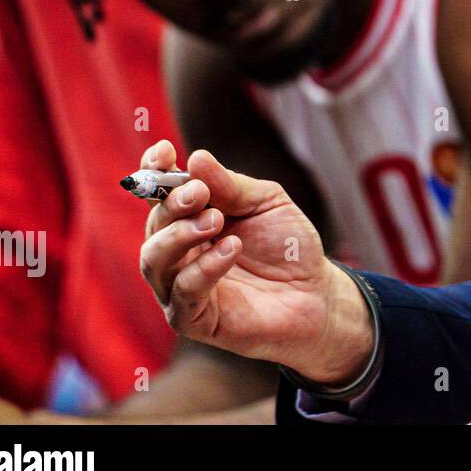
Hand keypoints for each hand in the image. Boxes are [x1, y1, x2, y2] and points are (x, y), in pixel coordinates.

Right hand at [137, 141, 372, 384]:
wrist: (316, 293)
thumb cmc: (287, 246)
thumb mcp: (267, 203)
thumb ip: (232, 186)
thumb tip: (196, 158)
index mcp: (190, 218)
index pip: (158, 194)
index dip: (154, 171)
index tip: (165, 152)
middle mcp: (177, 252)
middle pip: (155, 224)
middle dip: (173, 204)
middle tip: (199, 193)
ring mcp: (179, 287)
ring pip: (154, 260)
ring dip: (180, 235)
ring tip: (216, 220)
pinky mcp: (193, 318)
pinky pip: (183, 292)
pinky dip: (203, 268)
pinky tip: (231, 249)